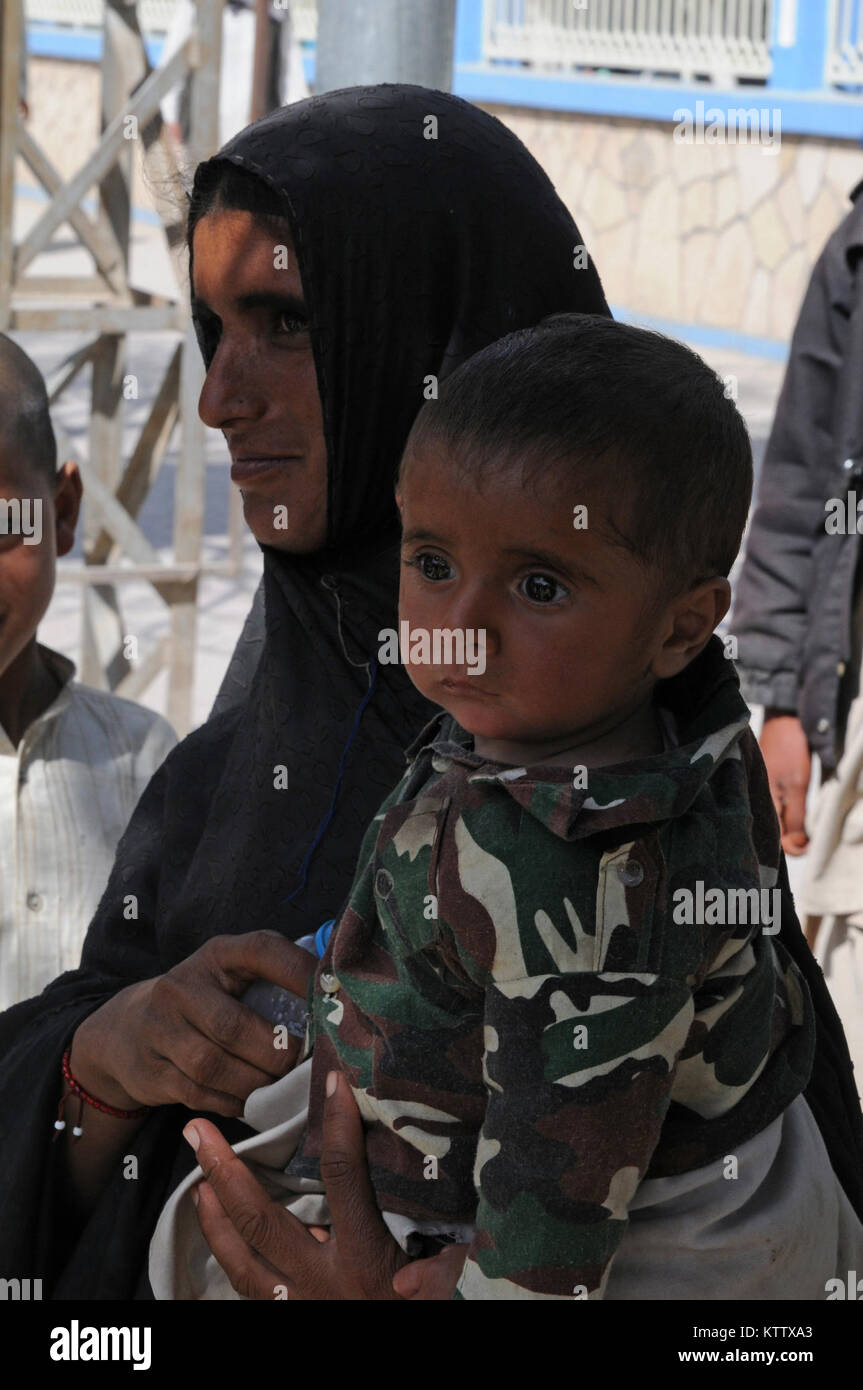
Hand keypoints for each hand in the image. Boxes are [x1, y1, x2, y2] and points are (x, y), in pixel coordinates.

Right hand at [69, 931, 315, 1114]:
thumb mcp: (230, 976)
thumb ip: (275, 979)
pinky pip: (200, 1095)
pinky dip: (233, 1102)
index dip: (298, 972)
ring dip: (255, 1083)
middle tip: (304, 1066)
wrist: (127, 1031)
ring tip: (280, 1087)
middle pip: (234, 1025)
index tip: (330, 996)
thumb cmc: (203, 1001)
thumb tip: (336, 1000)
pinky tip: (251, 1100)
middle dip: (276, 1053)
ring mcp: (160, 1029)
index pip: (261, 950)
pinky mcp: (151, 1071)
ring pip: (214, 1066)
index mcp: (216, 955)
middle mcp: (182, 987)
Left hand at [188, 1070, 462, 1299]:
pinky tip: (215, 1227)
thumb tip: (411, 1278)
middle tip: (197, 1129)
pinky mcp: (287, 1319)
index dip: (338, 1126)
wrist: (398, 1364)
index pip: (345, 1178)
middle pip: (261, 1221)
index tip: (334, 1080)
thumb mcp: (446, 1282)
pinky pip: (247, 1290)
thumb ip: (440, 1270)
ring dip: (213, 1216)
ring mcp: (297, 1306)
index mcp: (365, 1260)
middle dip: (225, 1171)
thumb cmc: (427, 1310)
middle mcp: (320, 1283)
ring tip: (195, 1179)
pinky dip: (227, 1255)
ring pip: (239, 1262)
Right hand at [760, 712, 810, 855]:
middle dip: (794, 839)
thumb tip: (798, 844)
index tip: (811, 845)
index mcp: (761, 803)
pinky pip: (777, 811)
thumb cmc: (787, 750)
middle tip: (812, 836)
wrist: (783, 722)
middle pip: (775, 835)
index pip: (776, 841)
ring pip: (777, 823)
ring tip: (808, 826)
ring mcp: (762, 795)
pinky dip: (789, 817)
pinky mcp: (767, 788)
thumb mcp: (797, 785)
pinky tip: (798, 814)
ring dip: (793, 829)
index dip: (794, 848)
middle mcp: (758, 802)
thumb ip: (796, 816)